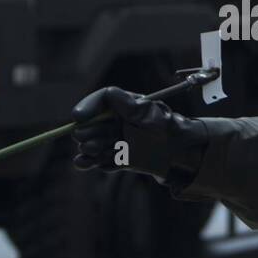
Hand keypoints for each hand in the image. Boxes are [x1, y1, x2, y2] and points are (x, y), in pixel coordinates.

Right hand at [71, 87, 199, 180]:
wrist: (178, 151)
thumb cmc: (165, 126)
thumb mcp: (148, 111)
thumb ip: (128, 103)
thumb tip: (108, 94)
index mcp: (123, 106)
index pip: (101, 101)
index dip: (88, 107)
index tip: (78, 117)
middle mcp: (116, 122)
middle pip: (94, 124)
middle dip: (87, 131)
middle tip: (84, 138)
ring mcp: (115, 140)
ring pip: (94, 143)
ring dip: (89, 148)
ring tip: (91, 150)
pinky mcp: (118, 158)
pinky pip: (100, 161)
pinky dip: (91, 162)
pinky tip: (83, 163)